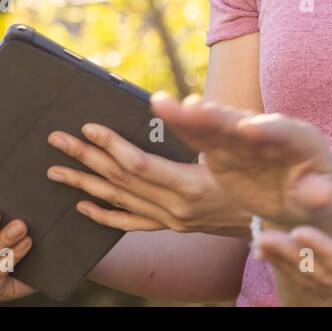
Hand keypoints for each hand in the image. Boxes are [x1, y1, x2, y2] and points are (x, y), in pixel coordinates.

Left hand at [46, 121, 248, 236]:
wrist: (275, 219)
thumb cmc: (261, 175)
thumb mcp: (238, 150)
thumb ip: (209, 130)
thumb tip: (186, 104)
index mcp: (191, 186)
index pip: (138, 165)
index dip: (111, 144)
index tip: (88, 126)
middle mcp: (176, 208)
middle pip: (120, 181)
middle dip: (86, 158)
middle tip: (56, 141)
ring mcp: (171, 221)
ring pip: (118, 201)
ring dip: (84, 184)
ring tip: (56, 170)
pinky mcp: (172, 226)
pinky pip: (130, 224)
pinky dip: (103, 214)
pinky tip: (81, 205)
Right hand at [153, 93, 331, 234]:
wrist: (299, 198)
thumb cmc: (315, 198)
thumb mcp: (321, 200)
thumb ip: (318, 194)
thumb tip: (321, 196)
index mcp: (300, 140)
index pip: (284, 133)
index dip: (266, 129)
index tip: (248, 127)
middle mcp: (268, 131)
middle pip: (241, 121)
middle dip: (218, 116)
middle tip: (193, 107)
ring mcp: (242, 138)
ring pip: (215, 123)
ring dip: (190, 115)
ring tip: (162, 104)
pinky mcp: (221, 148)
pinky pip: (199, 135)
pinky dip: (181, 123)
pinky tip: (160, 109)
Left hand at [255, 226, 331, 306]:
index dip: (326, 255)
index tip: (300, 234)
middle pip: (327, 281)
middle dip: (295, 259)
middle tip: (262, 239)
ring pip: (321, 284)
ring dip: (291, 264)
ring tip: (261, 242)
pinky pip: (327, 285)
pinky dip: (303, 269)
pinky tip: (282, 253)